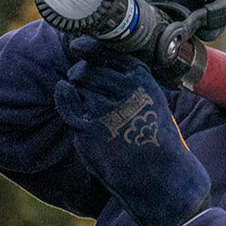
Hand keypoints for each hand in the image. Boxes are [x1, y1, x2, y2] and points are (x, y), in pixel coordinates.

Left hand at [54, 41, 211, 225]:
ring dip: (76, 87)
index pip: (108, 52)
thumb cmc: (156, 142)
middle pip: (89, 67)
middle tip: (80, 78)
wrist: (162, 179)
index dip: (89, 47)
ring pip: (78, 82)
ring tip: (83, 97)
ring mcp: (106, 106)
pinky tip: (64, 93)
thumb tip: (94, 69)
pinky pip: (68, 101)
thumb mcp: (152, 103)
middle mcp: (125, 88)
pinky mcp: (90, 127)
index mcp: (143, 79)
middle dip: (82, 71)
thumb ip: (128, 85)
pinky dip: (64, 96)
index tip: (79, 46)